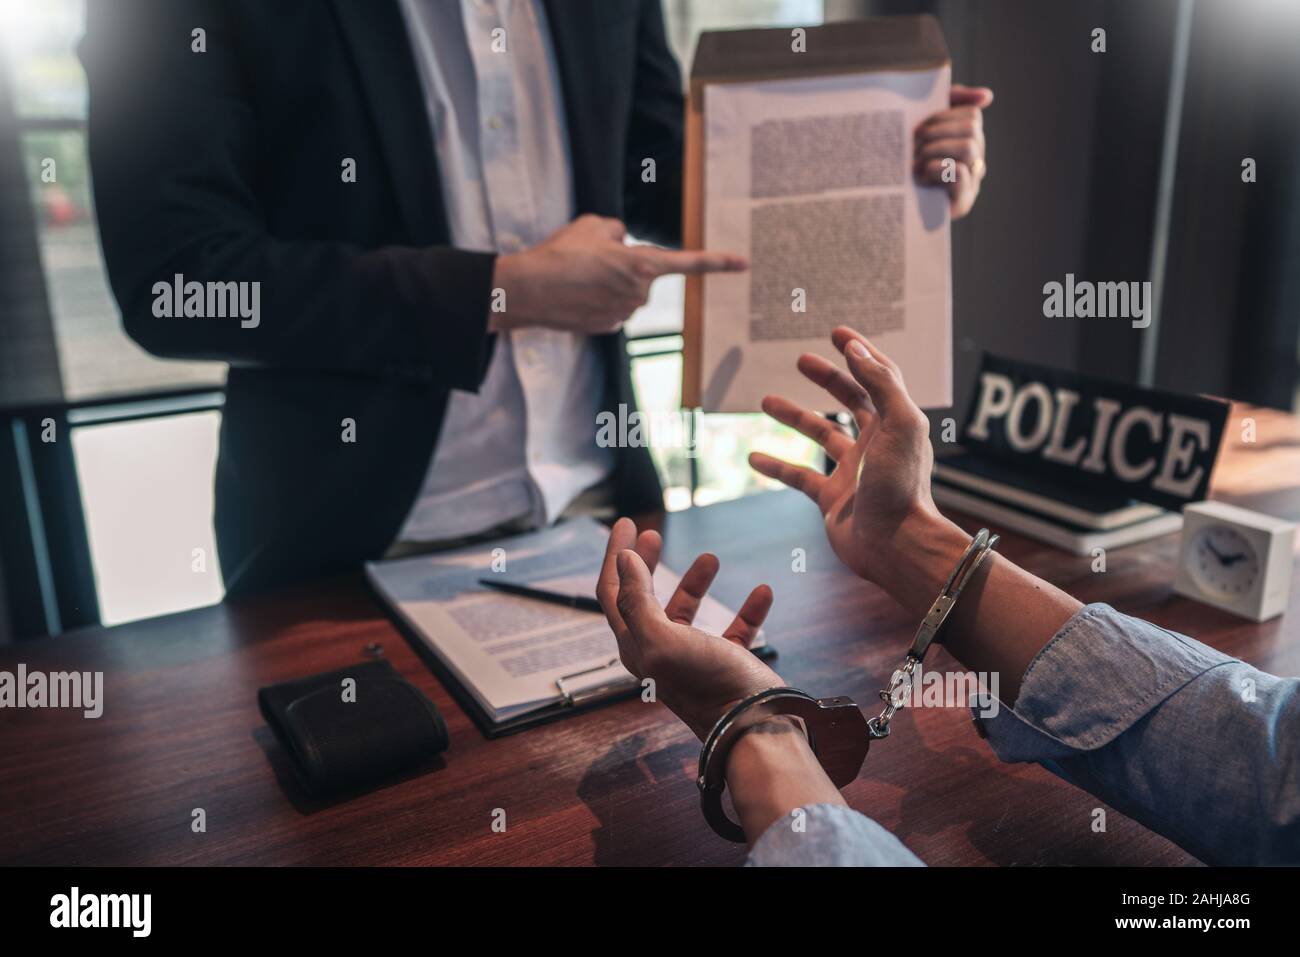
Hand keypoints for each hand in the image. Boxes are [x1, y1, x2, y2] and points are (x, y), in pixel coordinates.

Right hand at [490, 214, 746, 335]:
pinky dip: (599, 300)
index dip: (718, 262)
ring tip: (579, 277)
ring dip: (609, 283)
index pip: (688, 262)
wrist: (528, 291)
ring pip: (627, 292)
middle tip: (590, 259)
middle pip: (643, 274)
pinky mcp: (609, 327)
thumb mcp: (591, 225)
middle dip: (624, 265)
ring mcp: (625, 313)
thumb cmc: (559, 254)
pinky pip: (613, 308)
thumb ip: (617, 229)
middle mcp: (639, 293)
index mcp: (642, 265)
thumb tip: (623, 239)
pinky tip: (577, 295)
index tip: (743, 263)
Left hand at [595, 517, 777, 739]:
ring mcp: (694, 657)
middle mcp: (660, 651)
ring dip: (696, 582)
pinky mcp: (728, 664)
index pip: (613, 592)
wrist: (753, 727)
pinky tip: (762, 591)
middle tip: (653, 532)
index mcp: (636, 645)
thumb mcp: (663, 639)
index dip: (616, 556)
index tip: (624, 523)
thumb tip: (626, 560)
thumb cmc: (706, 684)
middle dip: (646, 564)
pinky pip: (735, 629)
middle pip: (644, 599)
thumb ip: (638, 599)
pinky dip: (746, 609)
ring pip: (688, 611)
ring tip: (711, 557)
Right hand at [749, 326, 957, 596]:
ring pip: (820, 435)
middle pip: (850, 400)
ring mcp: (852, 472)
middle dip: (827, 378)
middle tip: (801, 359)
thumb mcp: (899, 425)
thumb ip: (880, 384)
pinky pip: (799, 476)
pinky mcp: (832, 499)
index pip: (879, 377)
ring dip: (794, 416)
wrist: (895, 545)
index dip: (861, 353)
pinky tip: (753, 456)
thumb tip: (855, 349)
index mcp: (895, 423)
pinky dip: (777, 465)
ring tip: (765, 400)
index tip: (837, 334)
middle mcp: (875, 444)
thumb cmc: (901, 487)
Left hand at [913, 83, 993, 219]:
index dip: (943, 116)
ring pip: (968, 147)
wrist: (886, 201)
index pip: (972, 116)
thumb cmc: (905, 158)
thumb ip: (953, 101)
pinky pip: (960, 173)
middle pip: (971, 130)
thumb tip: (987, 95)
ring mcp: (972, 182)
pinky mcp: (962, 203)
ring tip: (915, 163)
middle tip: (914, 146)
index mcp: (968, 141)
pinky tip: (922, 175)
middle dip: (937, 133)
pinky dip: (939, 168)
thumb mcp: (924, 124)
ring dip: (935, 150)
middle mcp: (975, 160)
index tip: (919, 128)